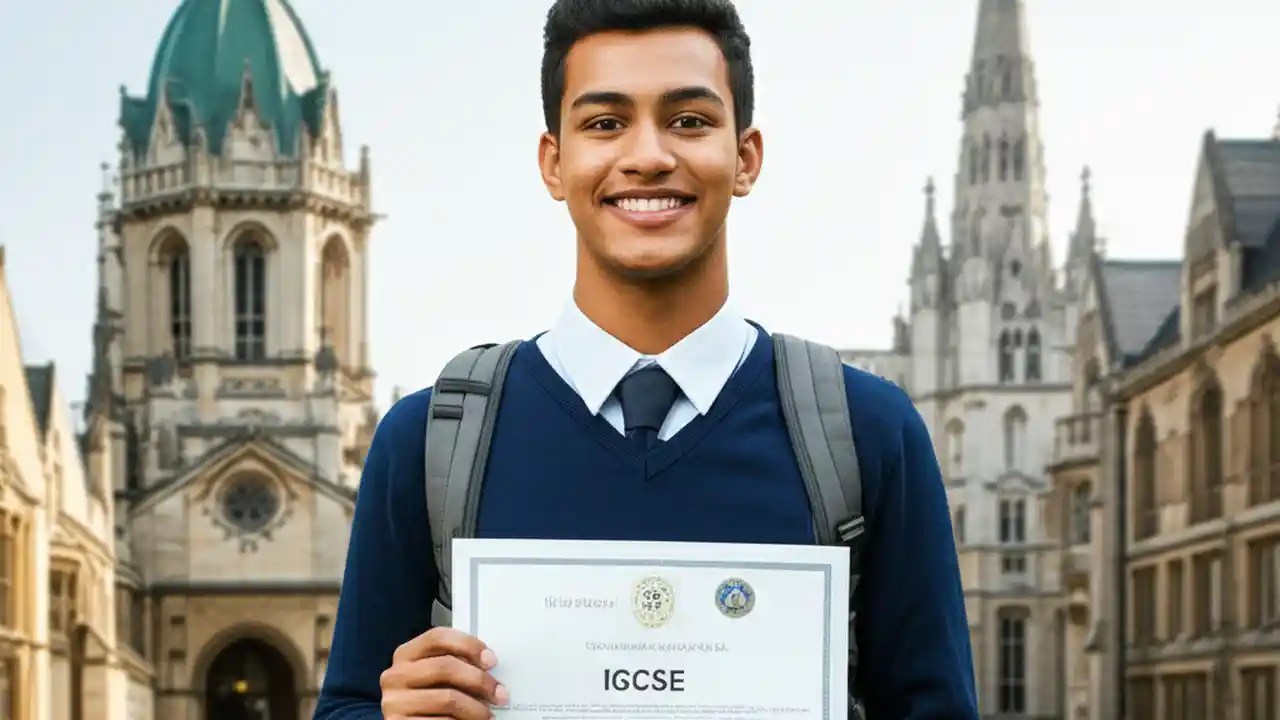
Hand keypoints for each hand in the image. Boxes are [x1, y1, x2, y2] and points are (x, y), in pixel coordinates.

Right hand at [380, 626, 508, 718]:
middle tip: (499, 693)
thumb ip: (452, 665)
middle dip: (479, 680)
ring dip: (476, 709)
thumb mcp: (432, 677)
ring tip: (487, 715)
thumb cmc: (424, 700)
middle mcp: (395, 676)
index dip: (468, 645)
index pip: (437, 637)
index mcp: (405, 655)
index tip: (490, 660)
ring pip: (447, 698)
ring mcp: (394, 702)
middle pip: (445, 667)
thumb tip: (486, 665)